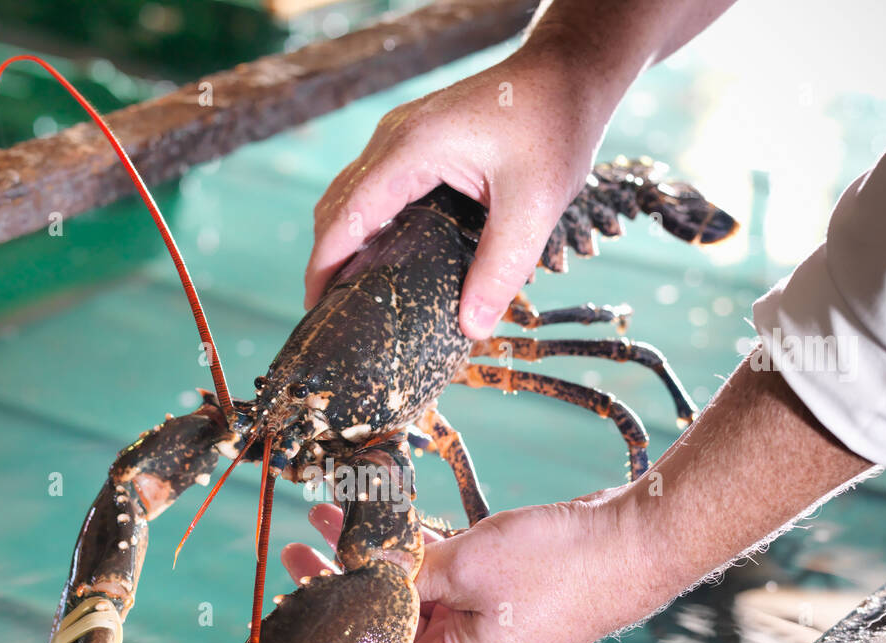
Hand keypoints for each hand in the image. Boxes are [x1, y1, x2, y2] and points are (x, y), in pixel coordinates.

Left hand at [280, 491, 657, 642]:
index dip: (333, 636)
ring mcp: (484, 627)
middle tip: (300, 557)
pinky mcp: (497, 595)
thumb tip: (363, 567)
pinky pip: (443, 578)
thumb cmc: (561, 565)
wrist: (636, 540)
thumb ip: (409, 571)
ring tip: (329, 524)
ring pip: (413, 598)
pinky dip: (416, 551)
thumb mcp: (468, 566)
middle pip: (390, 631)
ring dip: (376, 561)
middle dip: (346, 590)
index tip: (295, 604)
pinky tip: (384, 519)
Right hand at [305, 44, 618, 338]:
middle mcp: (394, 138)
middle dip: (327, 258)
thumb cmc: (554, 126)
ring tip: (354, 290)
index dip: (324, 266)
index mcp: (410, 150)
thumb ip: (501, 269)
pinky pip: (375, 185)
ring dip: (345, 240)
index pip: (345, 216)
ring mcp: (401, 135)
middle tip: (335, 311)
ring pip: (351, 193)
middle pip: (336, 206)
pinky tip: (386, 255)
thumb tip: (473, 328)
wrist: (569, 71)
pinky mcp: (417, 139)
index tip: (316, 309)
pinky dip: (367, 222)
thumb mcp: (535, 206)